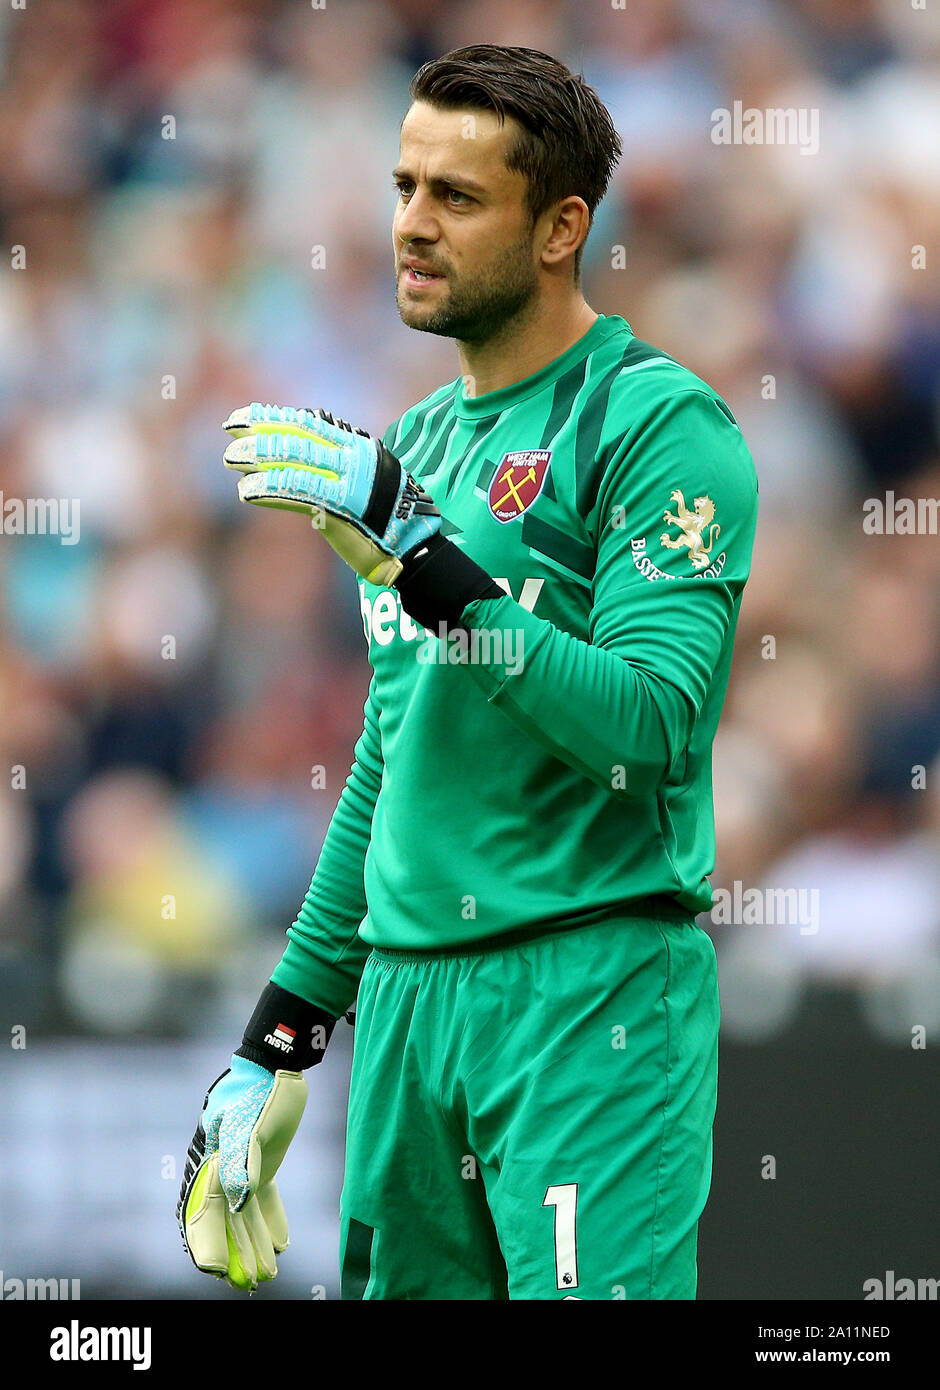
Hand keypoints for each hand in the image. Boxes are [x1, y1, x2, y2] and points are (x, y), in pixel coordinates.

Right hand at [178, 1056, 306, 1291]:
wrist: (275, 1064)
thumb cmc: (257, 1091)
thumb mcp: (247, 1123)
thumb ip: (240, 1162)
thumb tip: (238, 1201)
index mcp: (210, 1162)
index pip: (202, 1213)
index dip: (208, 1243)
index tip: (219, 1270)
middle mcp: (221, 1170)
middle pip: (222, 1221)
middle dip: (234, 1254)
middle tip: (250, 1284)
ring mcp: (240, 1167)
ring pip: (243, 1214)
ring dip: (253, 1243)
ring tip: (267, 1274)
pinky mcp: (260, 1162)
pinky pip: (261, 1199)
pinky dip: (269, 1220)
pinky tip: (280, 1242)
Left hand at [222, 403, 440, 585]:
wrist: (413, 546)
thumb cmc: (386, 517)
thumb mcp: (365, 480)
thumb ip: (336, 467)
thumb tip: (301, 462)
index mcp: (358, 447)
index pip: (309, 424)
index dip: (275, 417)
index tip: (247, 415)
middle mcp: (353, 457)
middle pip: (299, 436)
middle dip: (262, 431)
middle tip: (230, 430)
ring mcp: (349, 480)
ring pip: (296, 459)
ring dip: (260, 457)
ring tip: (232, 458)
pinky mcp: (342, 506)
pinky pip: (299, 491)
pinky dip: (270, 489)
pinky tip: (248, 491)